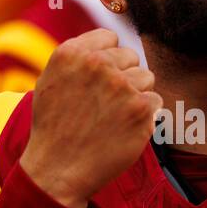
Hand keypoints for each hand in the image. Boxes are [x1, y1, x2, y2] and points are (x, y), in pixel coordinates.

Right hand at [19, 29, 160, 207]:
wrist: (57, 170)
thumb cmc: (54, 128)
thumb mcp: (50, 80)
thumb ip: (78, 57)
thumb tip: (109, 42)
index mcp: (73, 53)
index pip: (110, 37)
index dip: (108, 59)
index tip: (100, 79)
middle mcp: (98, 64)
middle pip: (131, 56)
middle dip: (123, 76)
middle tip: (105, 104)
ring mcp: (121, 85)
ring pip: (146, 77)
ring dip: (136, 95)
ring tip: (114, 117)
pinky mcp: (140, 109)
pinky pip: (156, 101)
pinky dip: (145, 116)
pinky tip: (124, 129)